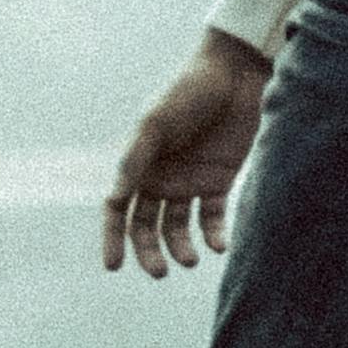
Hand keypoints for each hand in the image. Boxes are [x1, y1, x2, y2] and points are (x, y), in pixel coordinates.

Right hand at [103, 29, 271, 277]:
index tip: (113, 265)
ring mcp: (189, 182)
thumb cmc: (188, 92)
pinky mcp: (219, 182)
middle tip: (160, 272)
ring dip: (181, 248)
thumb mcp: (156, 123)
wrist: (235, 75)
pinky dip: (214, 235)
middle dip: (150, 251)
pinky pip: (212, 218)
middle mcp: (160, 178)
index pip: (118, 210)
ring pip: (179, 228)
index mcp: (138, 164)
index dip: (112, 238)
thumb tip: (115, 199)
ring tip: (191, 260)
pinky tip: (219, 246)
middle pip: (147, 227)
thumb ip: (135, 159)